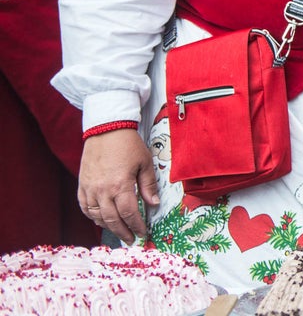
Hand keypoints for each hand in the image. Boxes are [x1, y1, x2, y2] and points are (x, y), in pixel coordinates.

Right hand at [78, 128, 157, 242]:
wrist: (106, 130)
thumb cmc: (127, 145)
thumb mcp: (145, 163)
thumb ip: (148, 186)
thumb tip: (154, 204)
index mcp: (120, 185)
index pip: (129, 214)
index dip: (136, 226)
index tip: (142, 232)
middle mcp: (102, 190)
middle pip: (112, 219)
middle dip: (123, 232)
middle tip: (131, 239)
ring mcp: (90, 188)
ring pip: (96, 216)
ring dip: (108, 226)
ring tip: (119, 230)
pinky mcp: (82, 185)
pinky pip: (85, 207)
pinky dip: (92, 216)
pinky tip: (101, 219)